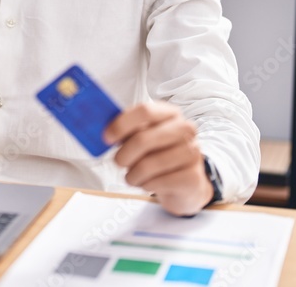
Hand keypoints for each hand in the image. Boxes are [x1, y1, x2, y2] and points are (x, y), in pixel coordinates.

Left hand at [102, 101, 213, 216]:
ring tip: (133, 176)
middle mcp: (185, 129)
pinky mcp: (192, 177)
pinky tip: (149, 183)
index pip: (144, 111)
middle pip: (143, 139)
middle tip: (118, 162)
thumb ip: (127, 130)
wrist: (187, 183)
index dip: (121, 124)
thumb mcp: (144, 137)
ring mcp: (192, 153)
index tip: (106, 138)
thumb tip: (103, 131)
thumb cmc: (160, 155)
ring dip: (132, 175)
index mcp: (170, 114)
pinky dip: (146, 185)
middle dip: (123, 155)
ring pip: (148, 165)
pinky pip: (157, 182)